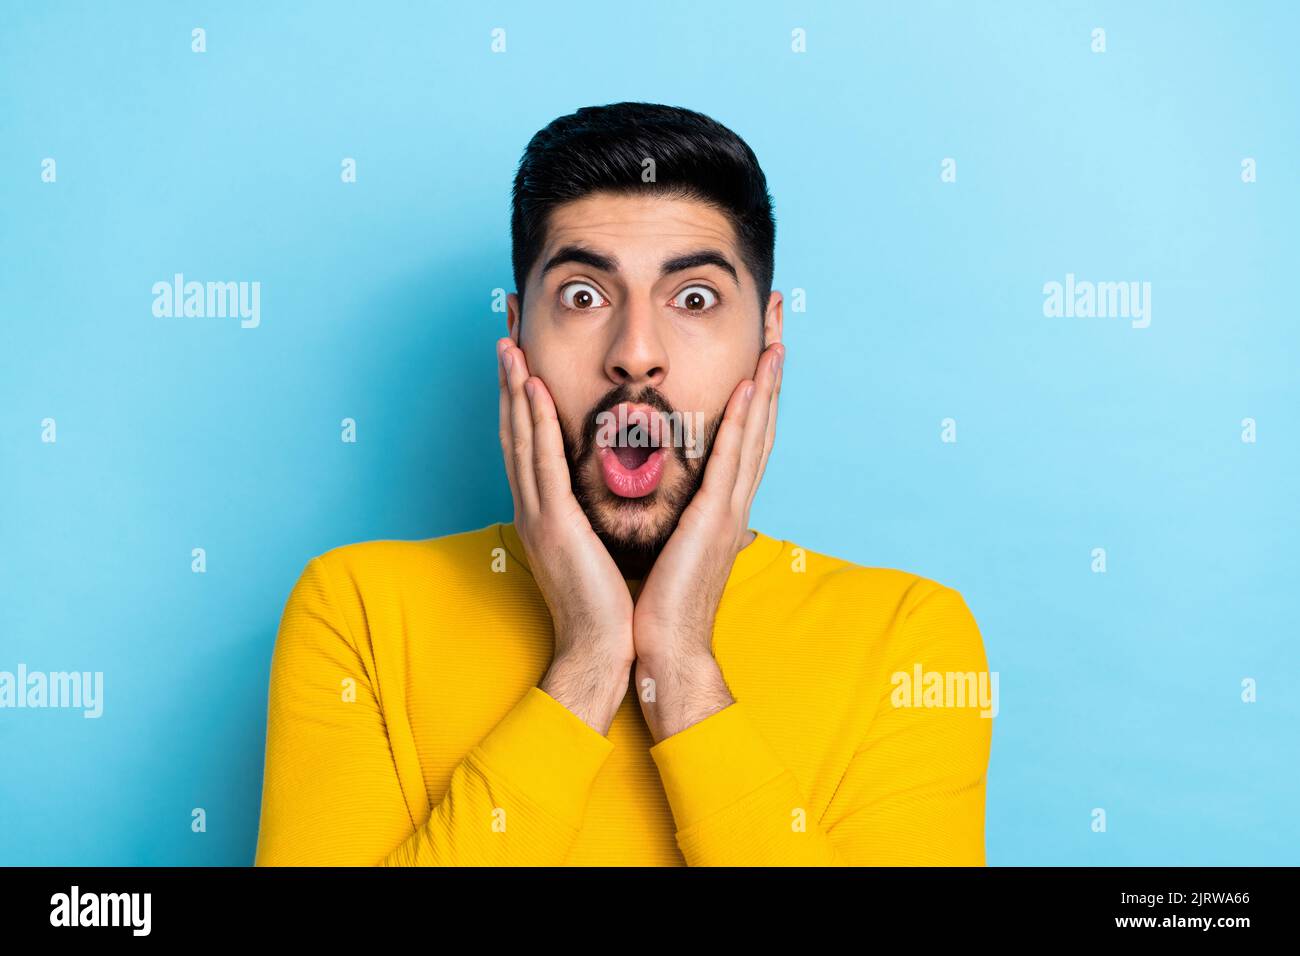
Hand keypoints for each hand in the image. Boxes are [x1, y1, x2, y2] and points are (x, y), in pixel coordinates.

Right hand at [497, 337, 634, 733]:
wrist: (603, 649)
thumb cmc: (610, 604)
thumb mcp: (603, 544)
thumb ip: (600, 512)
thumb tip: (623, 485)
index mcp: (547, 511)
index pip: (530, 441)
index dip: (521, 397)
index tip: (521, 357)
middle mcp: (534, 506)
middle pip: (514, 430)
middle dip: (508, 380)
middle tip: (503, 332)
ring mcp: (538, 514)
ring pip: (520, 437)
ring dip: (512, 387)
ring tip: (508, 344)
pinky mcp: (554, 524)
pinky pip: (542, 463)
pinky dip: (533, 423)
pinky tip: (530, 389)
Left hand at [632, 342, 783, 739]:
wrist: (664, 648)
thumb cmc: (660, 599)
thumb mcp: (671, 540)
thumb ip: (679, 509)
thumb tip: (676, 491)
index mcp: (720, 499)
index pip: (743, 428)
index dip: (756, 383)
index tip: (761, 340)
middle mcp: (734, 497)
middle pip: (760, 418)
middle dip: (771, 365)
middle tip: (779, 315)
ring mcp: (730, 508)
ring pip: (754, 430)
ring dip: (767, 380)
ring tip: (775, 334)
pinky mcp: (716, 522)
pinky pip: (730, 461)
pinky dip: (744, 422)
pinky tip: (750, 387)